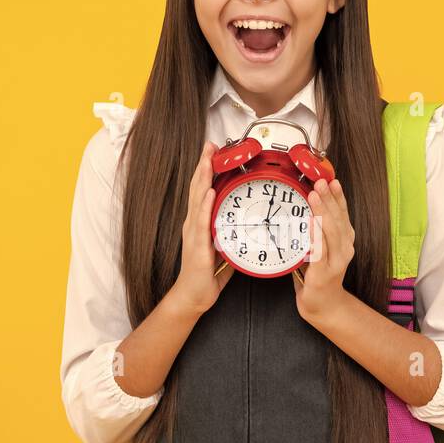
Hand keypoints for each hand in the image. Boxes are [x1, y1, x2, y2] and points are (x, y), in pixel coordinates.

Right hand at [170, 141, 234, 315]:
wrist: (193, 296)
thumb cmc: (207, 275)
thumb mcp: (223, 249)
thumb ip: (232, 235)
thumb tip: (250, 226)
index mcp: (200, 223)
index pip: (203, 190)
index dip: (207, 170)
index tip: (213, 152)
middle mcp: (194, 224)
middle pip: (198, 188)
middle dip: (204, 165)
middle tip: (210, 146)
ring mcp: (194, 233)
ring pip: (198, 200)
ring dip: (203, 178)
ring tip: (208, 160)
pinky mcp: (197, 246)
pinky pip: (202, 222)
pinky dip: (205, 206)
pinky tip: (209, 193)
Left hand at [293, 177, 354, 322]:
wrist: (323, 304)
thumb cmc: (319, 274)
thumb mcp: (320, 248)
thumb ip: (315, 230)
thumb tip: (300, 206)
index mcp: (344, 240)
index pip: (342, 213)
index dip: (337, 196)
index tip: (331, 179)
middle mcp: (344, 248)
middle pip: (337, 219)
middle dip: (329, 199)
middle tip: (320, 182)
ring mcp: (336, 261)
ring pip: (331, 232)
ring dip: (322, 212)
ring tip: (314, 196)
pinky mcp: (324, 272)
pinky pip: (320, 251)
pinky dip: (316, 236)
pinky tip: (312, 224)